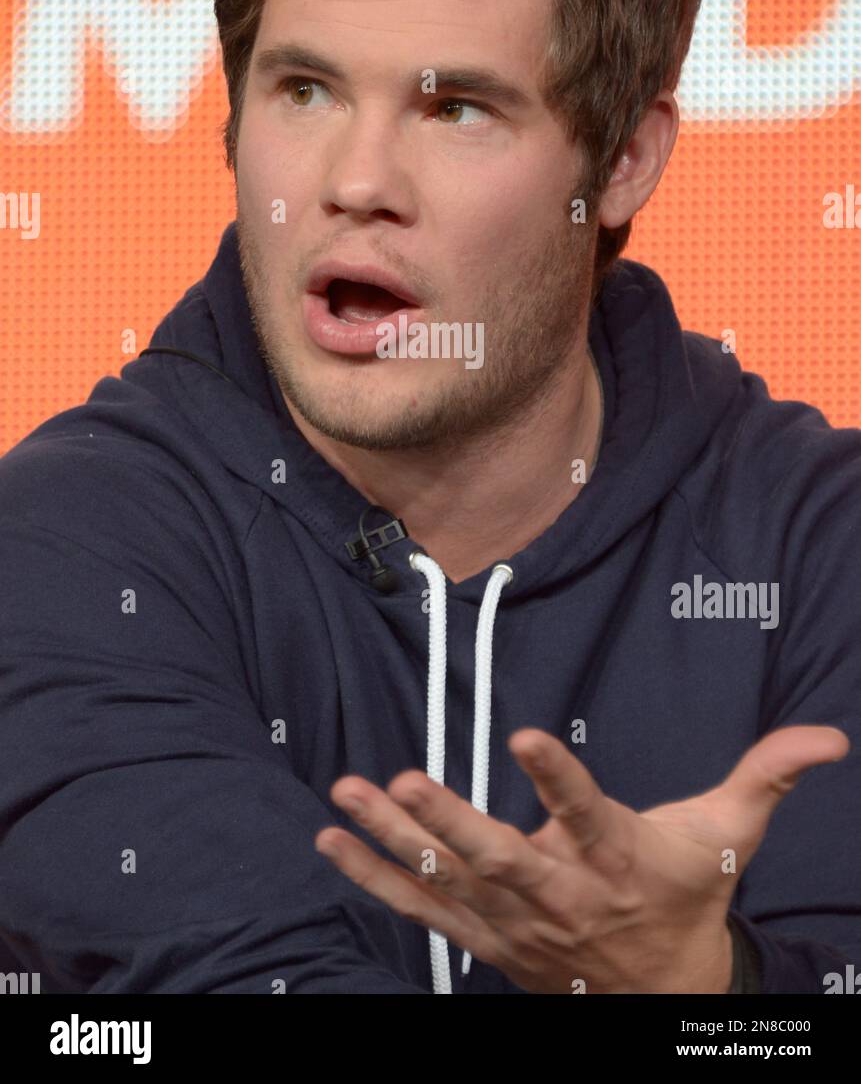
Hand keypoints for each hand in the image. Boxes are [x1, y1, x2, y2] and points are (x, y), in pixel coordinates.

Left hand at [315, 724, 848, 992]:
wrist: (658, 992)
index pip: (588, 813)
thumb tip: (828, 736)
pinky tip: (332, 840)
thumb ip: (765, 774)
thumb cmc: (684, 895)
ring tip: (346, 795)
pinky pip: (420, 910)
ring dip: (392, 840)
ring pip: (446, 880)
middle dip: (448, 821)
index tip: (527, 735)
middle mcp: (559, 893)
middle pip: (499, 857)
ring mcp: (512, 920)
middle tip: (398, 778)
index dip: (559, 778)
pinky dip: (373, 878)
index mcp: (617, 857)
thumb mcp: (728, 834)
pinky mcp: (481, 935)